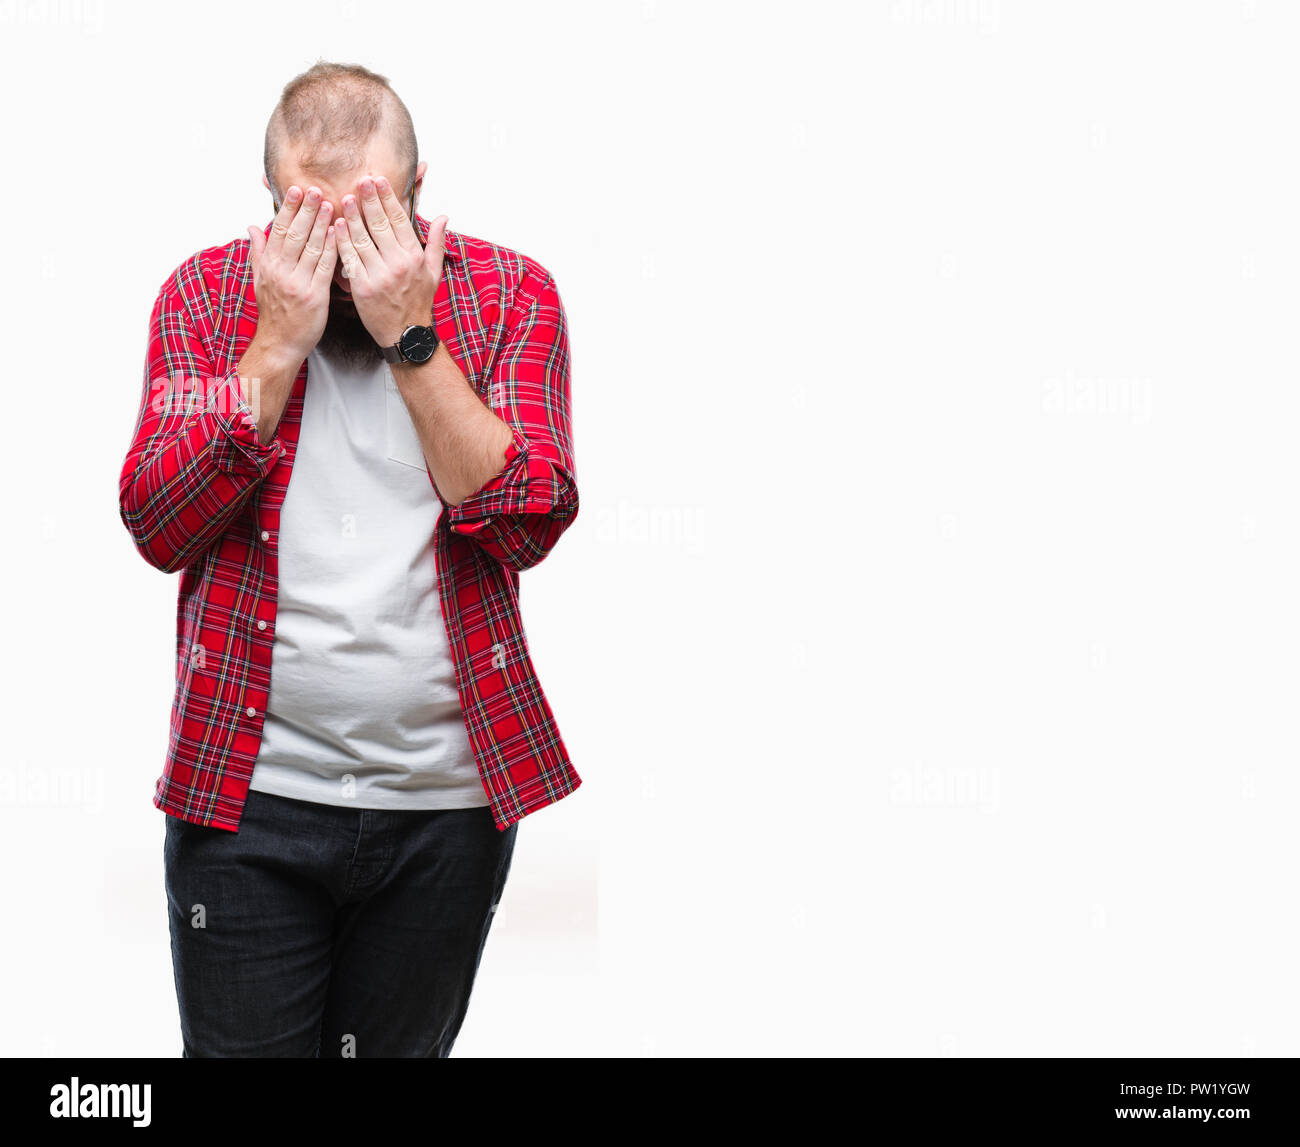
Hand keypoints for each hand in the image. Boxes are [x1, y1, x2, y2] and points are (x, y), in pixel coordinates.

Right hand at [245, 185, 337, 367]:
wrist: (280, 344)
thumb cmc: (274, 313)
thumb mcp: (259, 280)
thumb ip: (258, 251)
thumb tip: (252, 227)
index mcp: (269, 265)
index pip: (279, 230)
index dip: (289, 209)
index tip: (296, 189)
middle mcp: (281, 272)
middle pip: (295, 234)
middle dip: (306, 210)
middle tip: (316, 189)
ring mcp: (297, 284)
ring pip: (311, 248)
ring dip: (321, 225)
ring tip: (331, 204)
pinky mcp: (314, 297)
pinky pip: (324, 268)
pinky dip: (332, 249)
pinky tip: (339, 234)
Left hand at [333, 175, 447, 349]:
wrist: (406, 335)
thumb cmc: (418, 303)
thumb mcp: (434, 272)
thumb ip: (436, 242)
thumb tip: (442, 217)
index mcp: (414, 256)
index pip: (399, 219)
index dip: (388, 198)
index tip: (378, 180)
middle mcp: (398, 263)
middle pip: (380, 224)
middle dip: (369, 199)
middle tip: (360, 180)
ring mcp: (380, 275)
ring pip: (362, 238)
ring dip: (353, 216)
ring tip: (345, 198)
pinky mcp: (363, 287)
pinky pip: (350, 258)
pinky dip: (342, 240)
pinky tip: (336, 225)